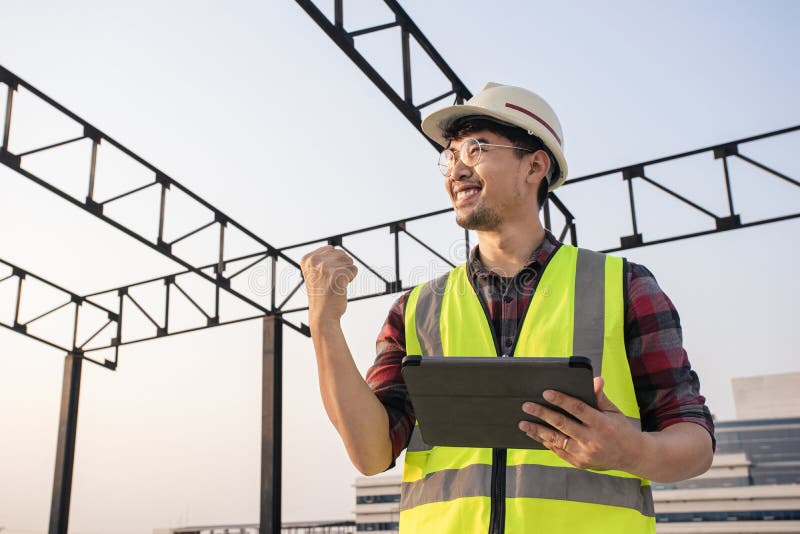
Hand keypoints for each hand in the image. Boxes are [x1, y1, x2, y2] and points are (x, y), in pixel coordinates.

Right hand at [300, 245, 357, 324]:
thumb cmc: (322, 294)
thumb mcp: (315, 273)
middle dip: (342, 267)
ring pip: (349, 261)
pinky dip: (351, 279)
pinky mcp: (337, 275)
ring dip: (347, 273)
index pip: (331, 249)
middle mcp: (314, 261)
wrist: (323, 315)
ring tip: (336, 284)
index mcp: (307, 259)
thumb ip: (322, 259)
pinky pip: (354, 269)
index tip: (325, 276)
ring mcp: (325, 267)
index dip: (334, 263)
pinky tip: (341, 287)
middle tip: (332, 281)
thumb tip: (334, 249)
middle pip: (341, 253)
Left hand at [518, 377, 646, 473]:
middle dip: (542, 414)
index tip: (546, 392)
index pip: (578, 409)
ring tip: (523, 423)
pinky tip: (534, 434)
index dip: (562, 400)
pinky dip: (545, 442)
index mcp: (602, 425)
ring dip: (537, 431)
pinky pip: (558, 451)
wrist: (632, 456)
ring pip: (556, 440)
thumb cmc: (621, 429)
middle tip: (527, 406)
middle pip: (562, 425)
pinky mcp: (579, 463)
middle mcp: (592, 441)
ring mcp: (584, 454)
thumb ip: (600, 397)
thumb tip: (595, 379)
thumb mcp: (614, 411)